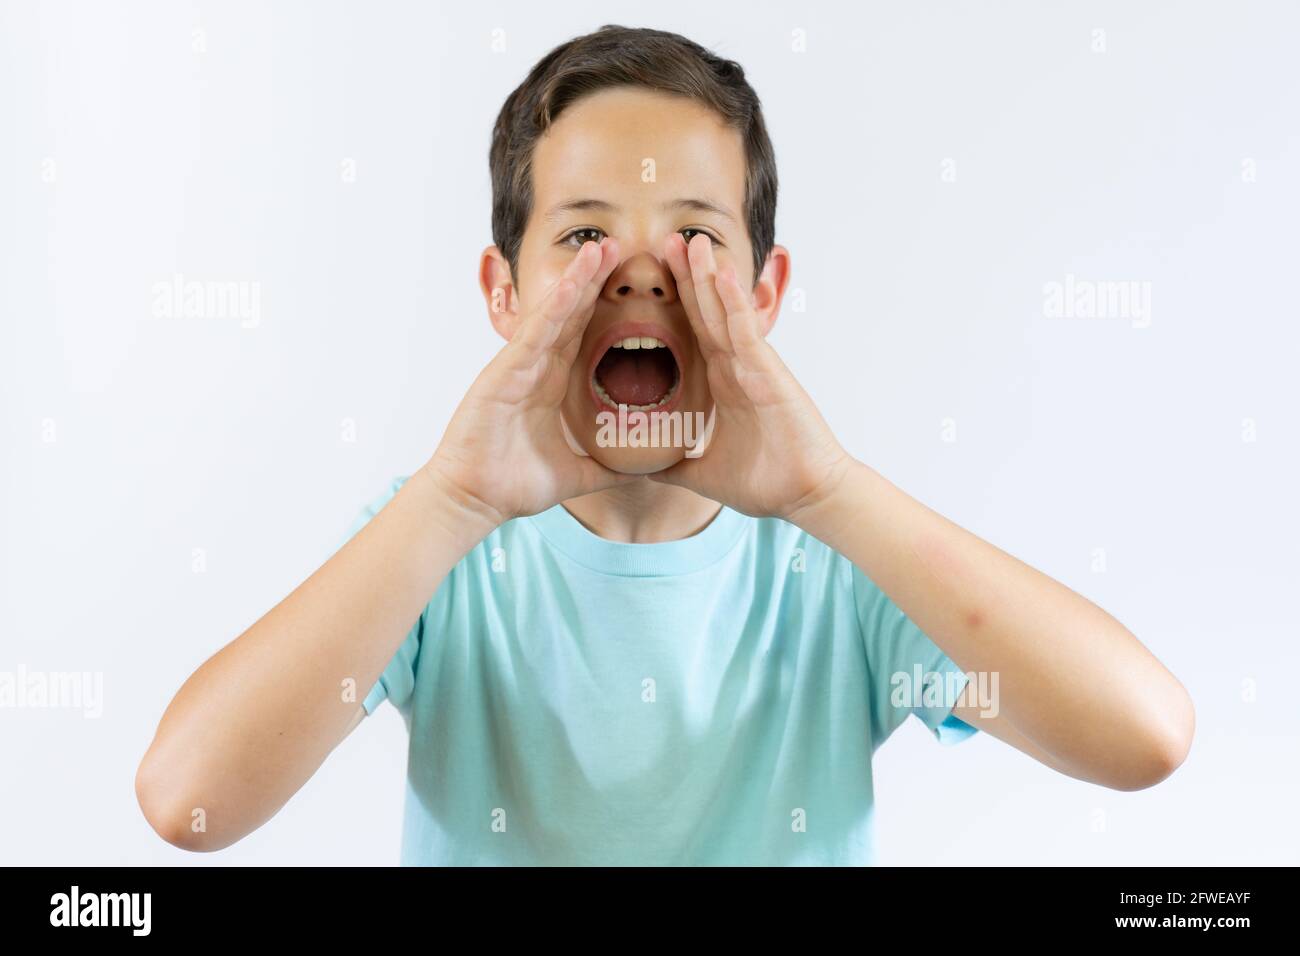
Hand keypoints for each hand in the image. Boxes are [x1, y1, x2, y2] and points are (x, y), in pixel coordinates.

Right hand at [423, 238, 637, 526]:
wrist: (475, 499)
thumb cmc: (514, 484)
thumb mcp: (577, 474)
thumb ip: (607, 467)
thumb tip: (644, 470)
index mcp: (552, 383)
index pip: (584, 334)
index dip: (604, 305)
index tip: (629, 280)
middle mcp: (537, 367)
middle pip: (571, 314)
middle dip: (593, 279)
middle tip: (619, 245)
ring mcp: (519, 366)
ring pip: (554, 314)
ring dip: (577, 280)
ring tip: (599, 248)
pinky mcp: (505, 373)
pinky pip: (535, 334)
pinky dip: (553, 308)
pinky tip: (572, 285)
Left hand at [650, 233, 852, 521]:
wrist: (806, 496)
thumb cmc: (766, 483)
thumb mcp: (701, 473)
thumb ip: (671, 464)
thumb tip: (638, 467)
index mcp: (721, 383)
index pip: (691, 333)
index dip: (673, 304)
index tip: (649, 277)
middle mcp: (736, 367)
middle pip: (706, 311)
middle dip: (686, 276)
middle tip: (665, 240)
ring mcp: (753, 365)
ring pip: (724, 311)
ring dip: (707, 274)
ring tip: (690, 239)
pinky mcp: (768, 372)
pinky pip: (745, 329)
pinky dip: (733, 301)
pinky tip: (719, 273)